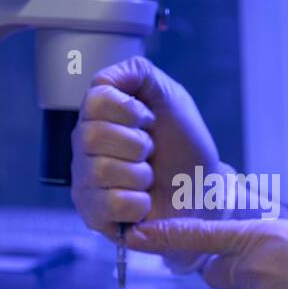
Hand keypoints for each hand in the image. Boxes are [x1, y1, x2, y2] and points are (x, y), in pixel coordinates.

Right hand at [70, 57, 221, 253]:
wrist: (203, 190)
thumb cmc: (183, 146)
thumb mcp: (169, 97)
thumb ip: (137, 73)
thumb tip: (103, 79)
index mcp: (97, 117)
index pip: (94, 100)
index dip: (130, 110)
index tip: (149, 121)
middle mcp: (84, 148)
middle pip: (93, 135)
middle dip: (137, 144)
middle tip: (150, 152)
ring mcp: (85, 182)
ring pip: (102, 170)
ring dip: (140, 174)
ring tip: (148, 179)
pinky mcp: (93, 215)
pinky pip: (110, 203)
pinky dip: (138, 203)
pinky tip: (143, 201)